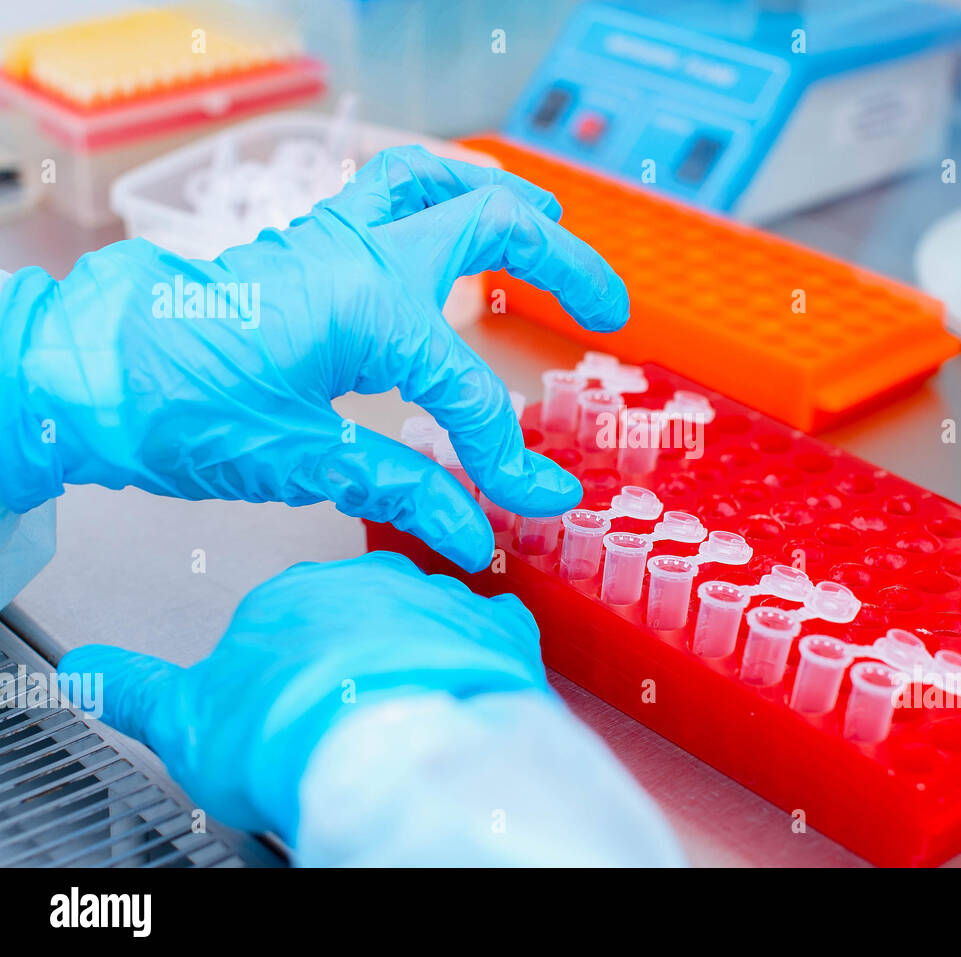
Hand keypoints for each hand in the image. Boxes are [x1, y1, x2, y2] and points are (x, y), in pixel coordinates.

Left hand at [0, 147, 628, 569]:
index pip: (472, 391)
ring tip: (553, 238)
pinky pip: (394, 190)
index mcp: (370, 311)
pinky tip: (459, 230)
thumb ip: (406, 486)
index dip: (512, 454)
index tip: (537, 496)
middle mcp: (362, 255)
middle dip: (568, 266)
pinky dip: (442, 197)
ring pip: (446, 182)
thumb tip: (478, 527)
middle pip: (497, 227)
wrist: (93, 373)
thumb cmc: (176, 411)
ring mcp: (337, 236)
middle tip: (610, 313)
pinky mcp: (313, 241)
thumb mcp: (302, 460)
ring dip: (509, 206)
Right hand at [57, 551, 552, 841]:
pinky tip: (469, 690)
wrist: (387, 750)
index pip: (288, 616)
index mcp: (291, 595)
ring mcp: (436, 599)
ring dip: (421, 654)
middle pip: (362, 611)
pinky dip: (487, 656)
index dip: (288, 665)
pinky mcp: (497, 627)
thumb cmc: (291, 731)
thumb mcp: (182, 719)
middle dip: (357, 654)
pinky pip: (498, 629)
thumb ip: (133, 687)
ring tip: (407, 711)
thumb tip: (89, 670)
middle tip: (349, 711)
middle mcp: (368, 583)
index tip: (289, 700)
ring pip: (429, 616)